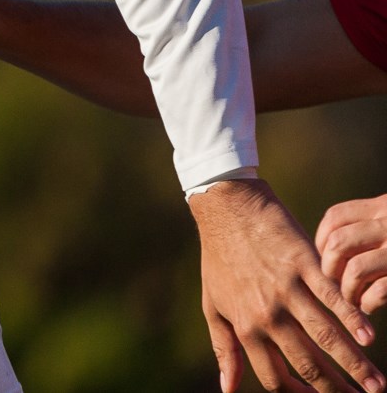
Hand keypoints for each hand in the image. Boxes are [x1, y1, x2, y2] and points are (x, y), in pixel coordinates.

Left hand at [190, 179, 380, 392]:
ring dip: (355, 364)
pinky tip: (368, 337)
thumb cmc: (219, 259)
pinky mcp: (302, 264)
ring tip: (377, 385)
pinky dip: (351, 318)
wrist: (225, 209)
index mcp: (245, 327)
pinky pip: (331, 298)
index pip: (275, 377)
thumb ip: (224, 349)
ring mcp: (286, 289)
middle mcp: (267, 313)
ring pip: (326, 336)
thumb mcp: (212, 305)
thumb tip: (228, 389)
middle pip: (307, 363)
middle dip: (336, 388)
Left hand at [318, 194, 386, 313]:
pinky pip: (379, 291)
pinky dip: (368, 303)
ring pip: (355, 269)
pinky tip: (368, 307)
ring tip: (349, 299)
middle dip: (329, 269)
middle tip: (332, 284)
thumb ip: (366, 228)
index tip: (322, 258)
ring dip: (346, 290)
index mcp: (383, 206)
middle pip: (339, 244)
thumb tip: (325, 250)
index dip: (322, 239)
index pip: (336, 217)